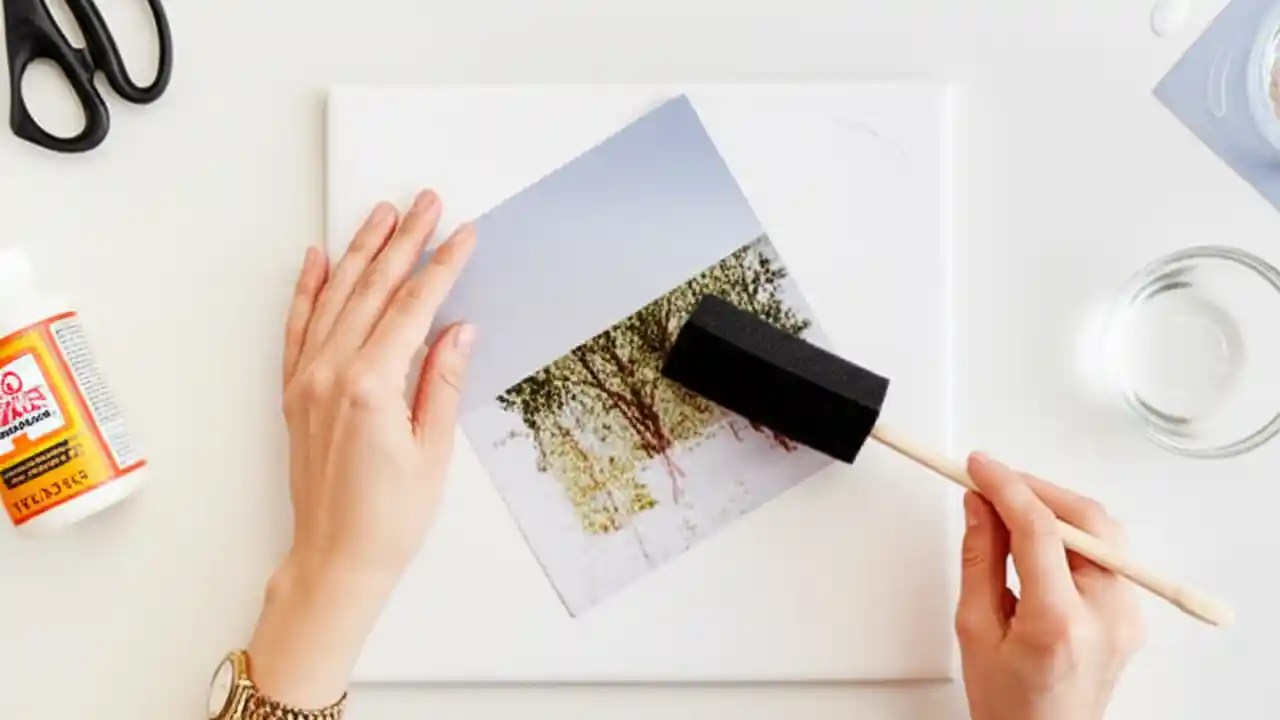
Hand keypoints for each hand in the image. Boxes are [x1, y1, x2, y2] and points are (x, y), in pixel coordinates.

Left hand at [247, 190, 476, 705]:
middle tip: (425, 202)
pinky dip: (308, 289)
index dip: (441, 266)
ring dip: (360, 251)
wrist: (335, 560)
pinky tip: (318, 260)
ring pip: (335, 297)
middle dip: (403, 241)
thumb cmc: (388, 518)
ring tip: (381, 214)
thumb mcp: (433, 451)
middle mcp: (331, 373)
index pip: (413, 307)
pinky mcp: (294, 392)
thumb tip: (458, 329)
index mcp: (371, 386)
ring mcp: (307, 379)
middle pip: (373, 290)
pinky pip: (298, 326)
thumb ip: (442, 381)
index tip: (462, 234)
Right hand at [956, 453, 1144, 719]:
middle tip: (995, 481)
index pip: (1038, 529)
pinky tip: (1039, 538)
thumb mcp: (975, 629)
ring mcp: (1127, 615)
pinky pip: (1107, 554)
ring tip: (1012, 508)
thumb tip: (980, 507)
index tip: (979, 467)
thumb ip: (979, 560)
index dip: (1005, 486)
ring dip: (1056, 509)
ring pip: (1102, 531)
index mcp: (1060, 622)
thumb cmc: (1011, 706)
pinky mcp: (1131, 615)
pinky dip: (1071, 535)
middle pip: (1086, 519)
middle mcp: (1107, 616)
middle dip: (1037, 488)